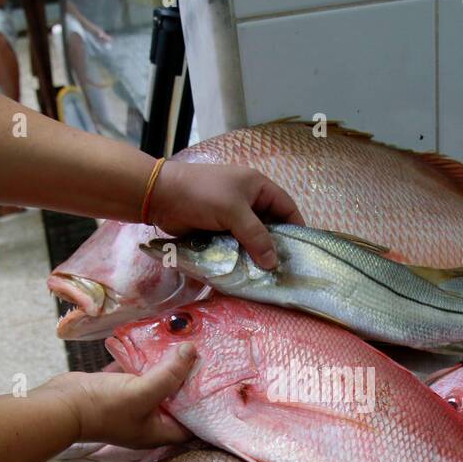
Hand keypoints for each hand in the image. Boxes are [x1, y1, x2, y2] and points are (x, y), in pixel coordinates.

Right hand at [40, 343, 195, 447]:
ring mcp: (132, 404)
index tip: (220, 385)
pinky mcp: (117, 389)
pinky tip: (152, 341)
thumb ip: (170, 374)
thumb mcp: (143, 391)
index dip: (207, 408)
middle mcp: (148, 420)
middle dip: (189, 381)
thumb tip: (192, 351)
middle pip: (177, 400)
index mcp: (159, 431)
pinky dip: (143, 359)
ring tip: (185, 345)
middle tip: (206, 359)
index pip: (192, 423)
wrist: (60, 405)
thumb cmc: (103, 408)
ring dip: (167, 366)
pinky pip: (136, 372)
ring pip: (157, 383)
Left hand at [145, 160, 303, 268]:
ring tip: (267, 274)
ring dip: (257, 253)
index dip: (296, 227)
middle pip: (271, 225)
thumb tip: (273, 263)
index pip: (286, 207)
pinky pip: (236, 244)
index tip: (302, 251)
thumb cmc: (201, 195)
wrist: (160, 196)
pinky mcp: (218, 229)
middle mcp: (248, 200)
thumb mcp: (233, 212)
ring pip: (253, 237)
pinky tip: (247, 270)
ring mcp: (232, 215)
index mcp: (257, 186)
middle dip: (276, 245)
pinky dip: (241, 255)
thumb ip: (256, 236)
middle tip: (284, 268)